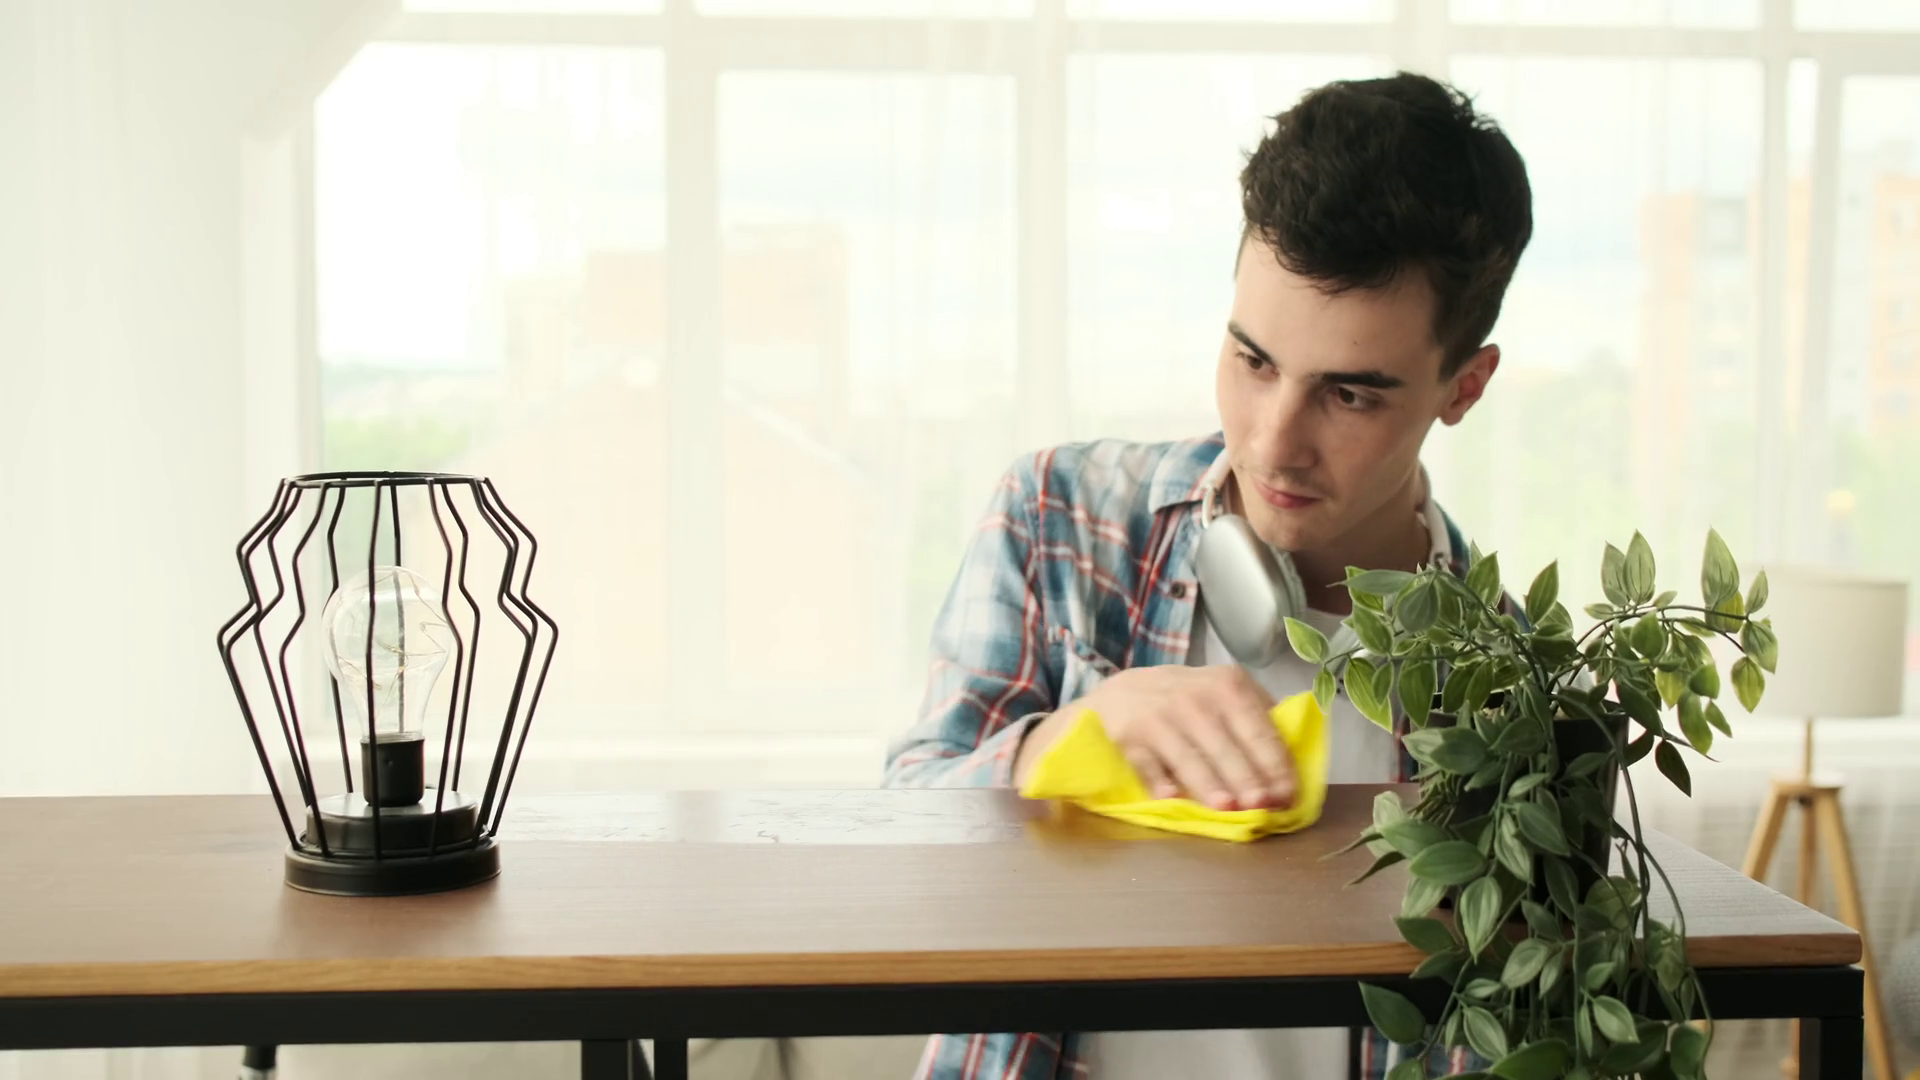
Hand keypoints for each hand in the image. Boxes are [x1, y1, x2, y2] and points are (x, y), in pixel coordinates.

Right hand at [1015, 664, 1295, 810]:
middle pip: (1226, 744)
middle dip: (1248, 777)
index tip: (1288, 795)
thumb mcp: (1220, 693)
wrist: (1117, 697)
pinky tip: (1171, 798)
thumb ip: (1254, 715)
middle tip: (1264, 806)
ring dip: (1210, 782)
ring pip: (1189, 755)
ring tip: (1228, 807)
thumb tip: (1292, 758)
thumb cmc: (1182, 702)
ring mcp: (1158, 717)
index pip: (1259, 728)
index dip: (1275, 765)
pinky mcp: (1128, 737)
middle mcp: (1193, 697)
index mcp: (1227, 685)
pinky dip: (1158, 780)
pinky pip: (1147, 763)